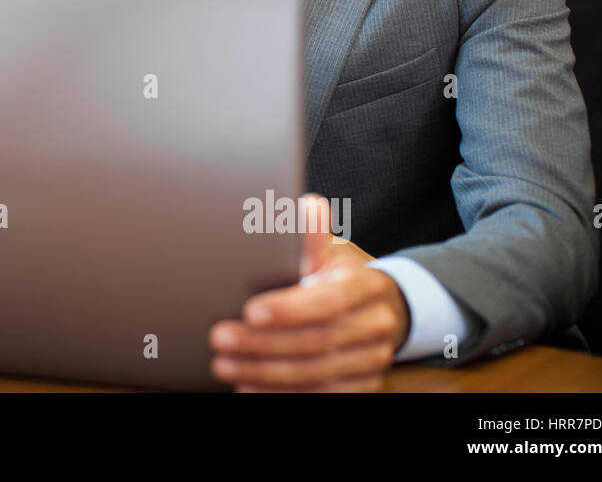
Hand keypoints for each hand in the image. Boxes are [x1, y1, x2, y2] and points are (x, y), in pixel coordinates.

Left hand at [209, 194, 410, 390]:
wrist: (380, 308)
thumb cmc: (341, 274)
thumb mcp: (330, 250)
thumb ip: (311, 237)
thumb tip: (307, 205)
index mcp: (366, 286)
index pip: (329, 301)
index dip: (290, 309)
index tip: (251, 310)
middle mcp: (375, 326)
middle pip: (317, 342)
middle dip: (264, 343)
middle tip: (220, 338)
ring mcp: (371, 361)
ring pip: (316, 374)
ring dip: (265, 373)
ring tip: (225, 365)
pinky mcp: (361, 386)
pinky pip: (321, 396)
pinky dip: (281, 394)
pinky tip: (248, 387)